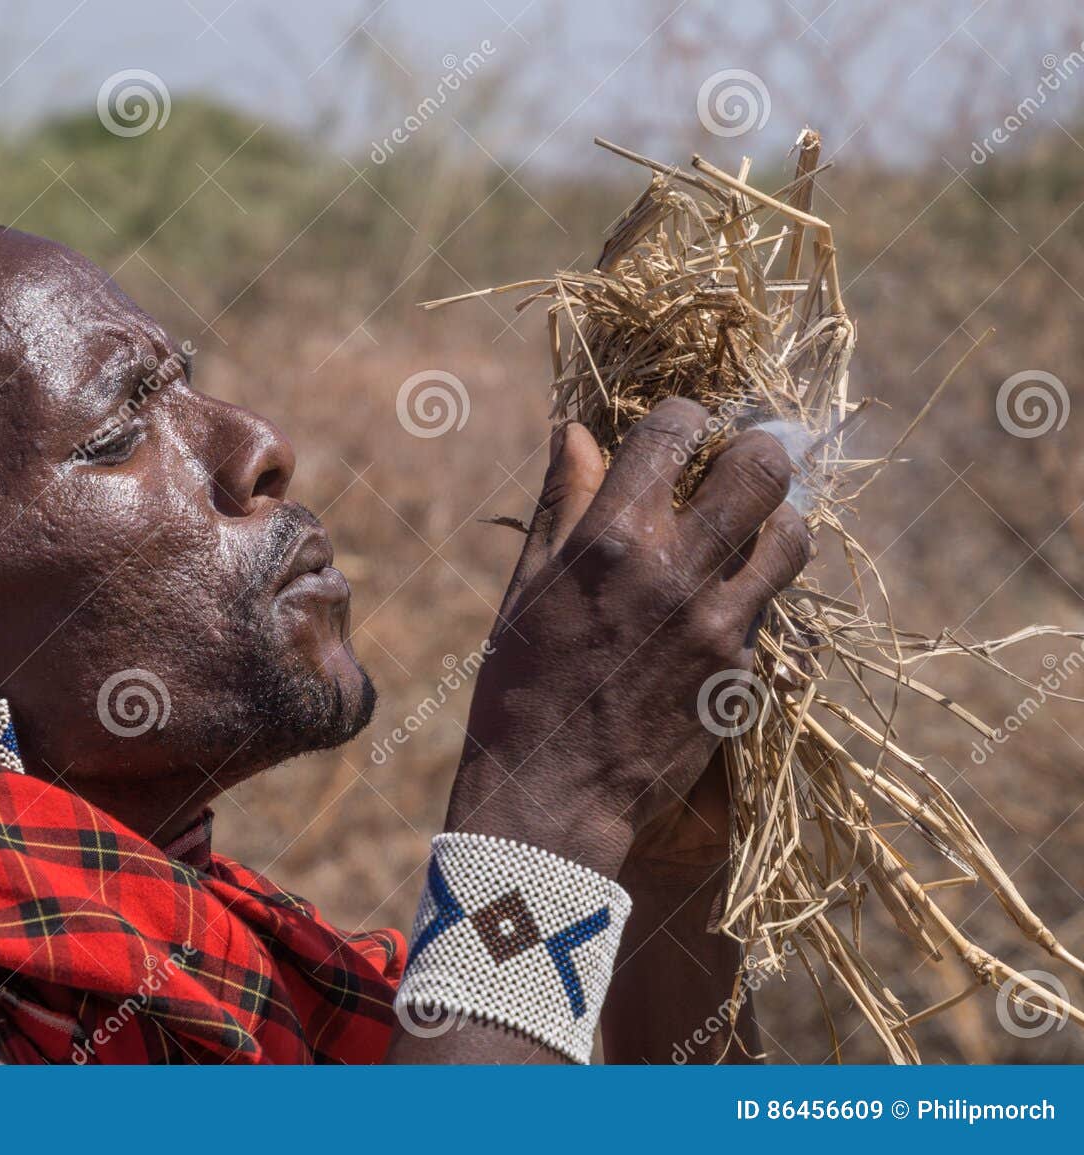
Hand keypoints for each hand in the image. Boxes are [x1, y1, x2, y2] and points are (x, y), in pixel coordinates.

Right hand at [444, 398, 811, 878]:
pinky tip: (720, 601)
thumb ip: (564, 503)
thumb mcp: (529, 586)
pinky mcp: (742, 672)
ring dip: (774, 520)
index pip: (674, 432)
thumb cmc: (520, 687)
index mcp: (611, 539)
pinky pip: (771, 606)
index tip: (680, 428)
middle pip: (760, 469)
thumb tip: (576, 431)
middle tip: (735, 463)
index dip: (683, 417)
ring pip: (792, 536)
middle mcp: (675, 571)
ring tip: (745, 530)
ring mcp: (719, 623)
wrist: (551, 796)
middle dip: (753, 451)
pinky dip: (755, 590)